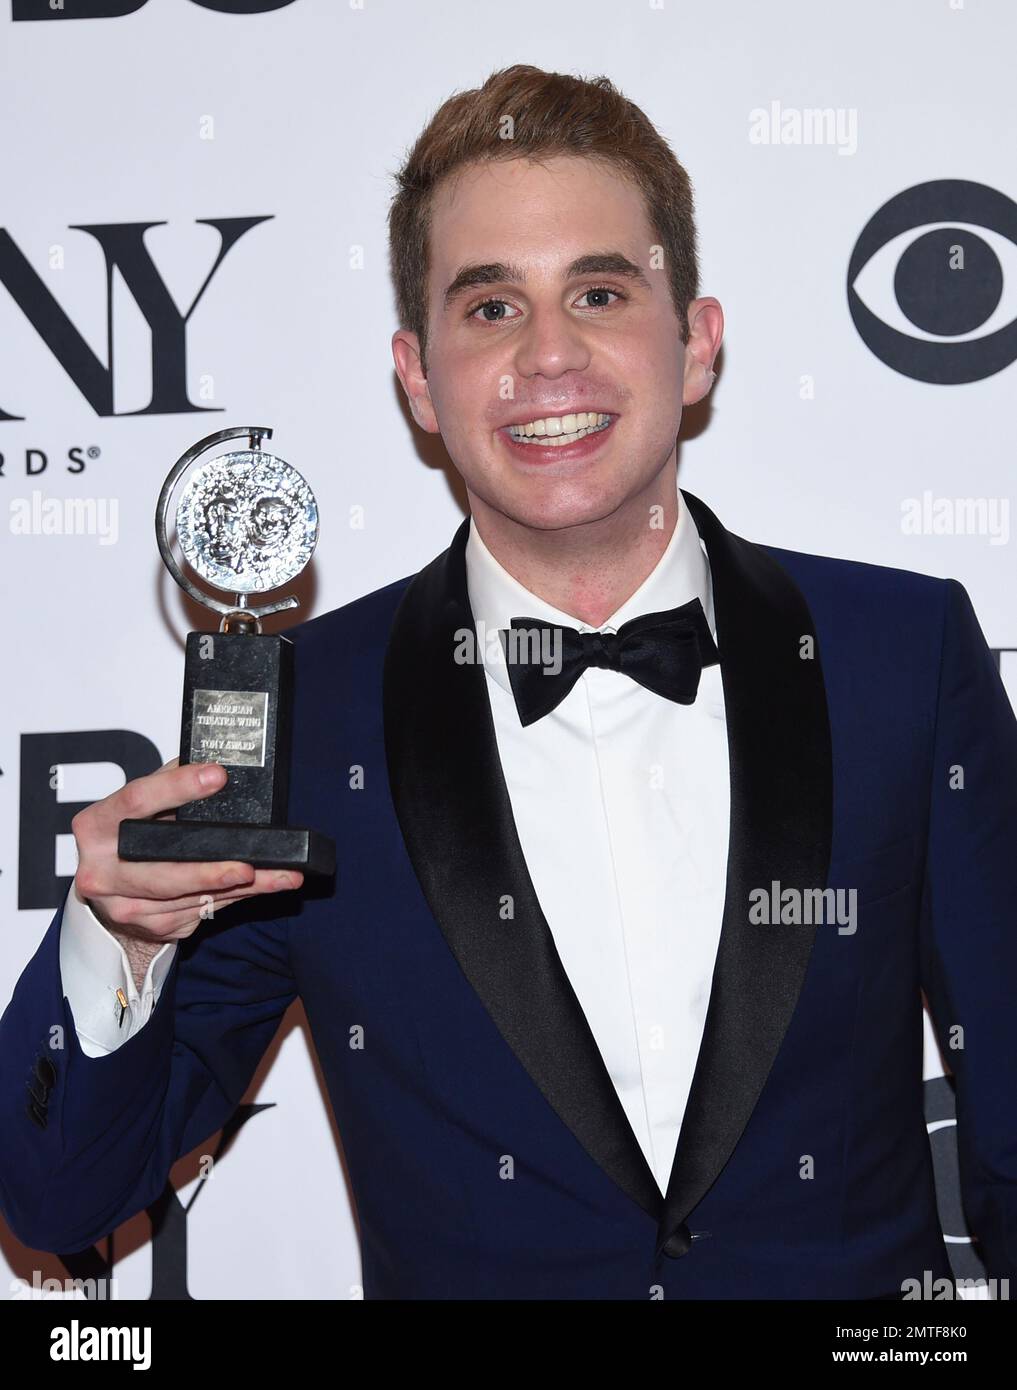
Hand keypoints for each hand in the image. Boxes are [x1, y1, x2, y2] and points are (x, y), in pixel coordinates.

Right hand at [71, 757, 302, 941]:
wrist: (110, 887)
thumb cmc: (130, 834)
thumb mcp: (140, 803)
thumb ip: (169, 783)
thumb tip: (216, 762)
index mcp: (96, 825)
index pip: (136, 801)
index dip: (177, 787)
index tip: (217, 777)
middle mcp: (102, 870)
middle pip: (162, 873)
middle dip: (209, 872)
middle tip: (248, 866)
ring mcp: (123, 905)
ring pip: (190, 898)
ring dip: (242, 889)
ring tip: (280, 876)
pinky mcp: (151, 926)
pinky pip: (200, 910)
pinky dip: (234, 898)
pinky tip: (261, 887)